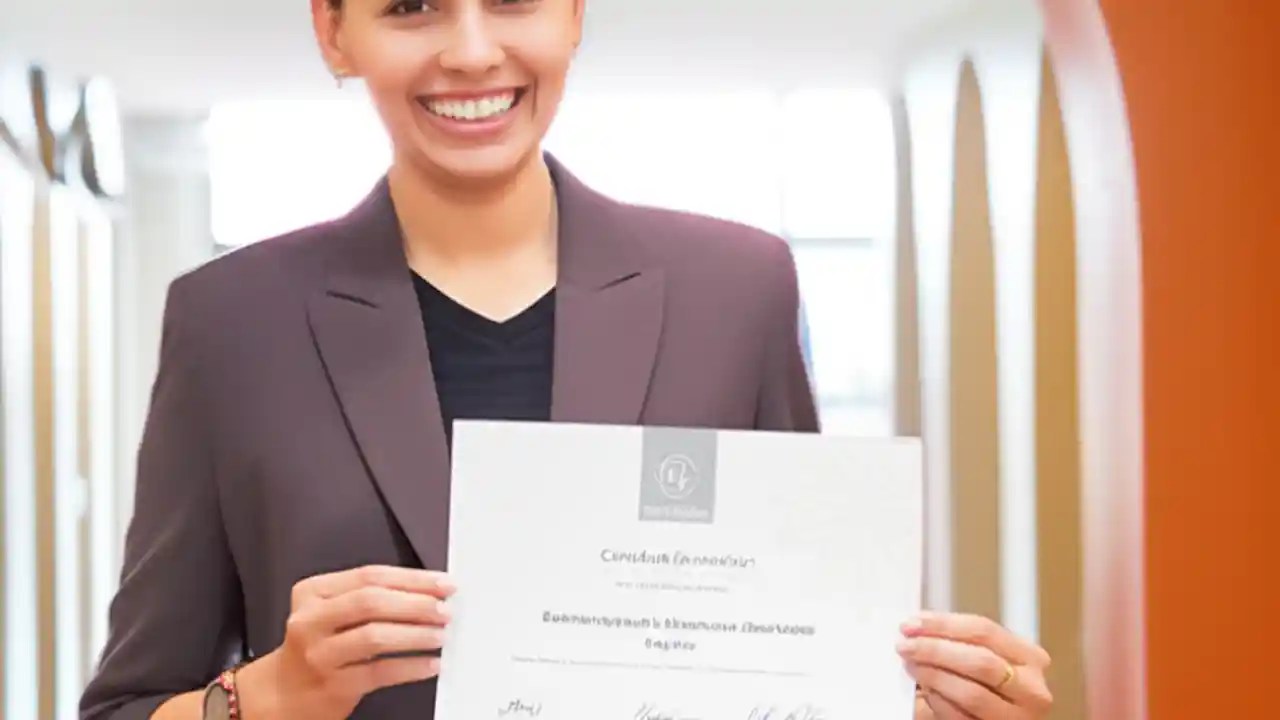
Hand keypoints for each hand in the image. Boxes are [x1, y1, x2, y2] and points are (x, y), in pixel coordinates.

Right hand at [238, 565, 454, 719]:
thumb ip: (369, 596)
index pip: (370, 576)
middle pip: (371, 602)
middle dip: (416, 604)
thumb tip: (428, 592)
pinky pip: (379, 673)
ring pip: (375, 637)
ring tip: (440, 634)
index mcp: (313, 592)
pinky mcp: (332, 686)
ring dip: (416, 634)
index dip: (412, 578)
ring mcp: (319, 654)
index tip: (443, 583)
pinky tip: (430, 664)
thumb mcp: (330, 611)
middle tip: (445, 609)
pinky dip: (410, 667)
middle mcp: (310, 620)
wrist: (282, 694)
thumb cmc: (318, 646)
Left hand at [898, 612, 1052, 718]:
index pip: (984, 630)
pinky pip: (962, 718)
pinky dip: (939, 703)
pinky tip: (926, 693)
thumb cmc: (987, 685)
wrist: (993, 718)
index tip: (913, 623)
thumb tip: (917, 627)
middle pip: (981, 661)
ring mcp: (1017, 717)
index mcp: (1030, 657)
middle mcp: (1031, 688)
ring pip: (972, 693)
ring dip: (934, 677)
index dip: (944, 624)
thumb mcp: (984, 657)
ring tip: (911, 666)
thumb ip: (959, 642)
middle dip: (936, 650)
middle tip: (906, 645)